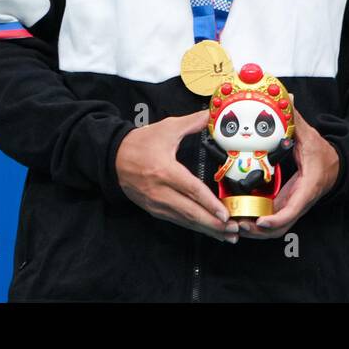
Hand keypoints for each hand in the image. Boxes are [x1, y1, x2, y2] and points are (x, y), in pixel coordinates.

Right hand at [115, 110, 239, 243]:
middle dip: (213, 223)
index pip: (191, 190)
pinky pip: (178, 221)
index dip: (209, 203)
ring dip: (207, 229)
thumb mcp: (167, 128)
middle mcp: (160, 192)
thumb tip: (212, 114)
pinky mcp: (154, 210)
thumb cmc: (141, 143)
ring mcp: (157, 204)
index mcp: (165, 171)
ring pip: (185, 220)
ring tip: (228, 235)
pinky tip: (209, 230)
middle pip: (190, 212)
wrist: (113, 157)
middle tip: (234, 229)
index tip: (225, 213)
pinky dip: (195, 227)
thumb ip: (192, 122)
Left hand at [246, 99, 339, 239]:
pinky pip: (274, 221)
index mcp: (308, 186)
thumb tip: (286, 99)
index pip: (293, 208)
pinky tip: (244, 218)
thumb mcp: (310, 136)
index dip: (276, 219)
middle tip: (238, 224)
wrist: (337, 165)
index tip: (261, 220)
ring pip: (276, 228)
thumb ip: (295, 119)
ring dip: (257, 231)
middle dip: (259, 231)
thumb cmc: (323, 154)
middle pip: (281, 227)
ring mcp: (295, 206)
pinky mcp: (288, 206)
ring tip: (237, 224)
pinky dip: (259, 224)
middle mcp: (301, 201)